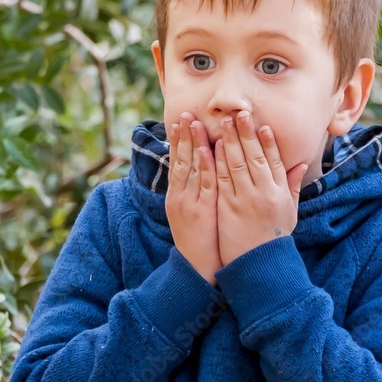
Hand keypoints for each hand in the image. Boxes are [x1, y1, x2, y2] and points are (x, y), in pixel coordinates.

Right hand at [165, 112, 221, 285]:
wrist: (196, 268)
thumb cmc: (197, 241)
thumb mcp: (190, 215)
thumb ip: (193, 193)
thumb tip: (199, 173)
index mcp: (176, 196)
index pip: (177, 163)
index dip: (178, 141)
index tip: (180, 121)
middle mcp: (178, 196)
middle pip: (180, 160)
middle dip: (182, 136)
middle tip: (184, 113)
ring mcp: (188, 202)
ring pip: (190, 168)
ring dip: (190, 144)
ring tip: (192, 122)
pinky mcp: (201, 210)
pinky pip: (204, 184)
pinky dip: (204, 166)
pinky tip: (205, 150)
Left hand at [215, 111, 308, 265]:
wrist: (259, 265)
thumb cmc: (273, 239)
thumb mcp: (289, 213)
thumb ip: (292, 187)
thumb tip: (299, 164)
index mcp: (280, 193)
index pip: (274, 161)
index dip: (268, 142)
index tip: (262, 125)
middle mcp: (264, 193)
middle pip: (255, 157)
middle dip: (246, 134)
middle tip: (239, 113)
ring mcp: (245, 199)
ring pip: (236, 164)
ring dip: (229, 141)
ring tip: (224, 123)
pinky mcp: (227, 206)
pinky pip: (220, 179)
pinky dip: (216, 161)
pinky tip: (212, 147)